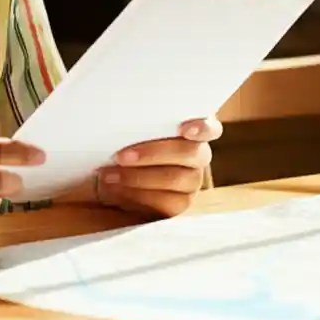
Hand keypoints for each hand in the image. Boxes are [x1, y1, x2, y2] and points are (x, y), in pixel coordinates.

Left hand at [96, 118, 221, 216]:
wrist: (111, 177)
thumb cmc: (124, 144)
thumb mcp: (131, 131)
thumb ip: (139, 123)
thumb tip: (124, 114)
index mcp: (193, 131)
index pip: (211, 128)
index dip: (202, 128)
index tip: (184, 130)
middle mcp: (198, 156)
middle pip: (190, 153)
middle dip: (153, 154)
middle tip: (121, 156)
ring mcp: (192, 182)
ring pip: (175, 179)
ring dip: (138, 177)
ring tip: (109, 175)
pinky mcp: (179, 205)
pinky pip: (165, 203)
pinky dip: (136, 195)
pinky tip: (115, 190)